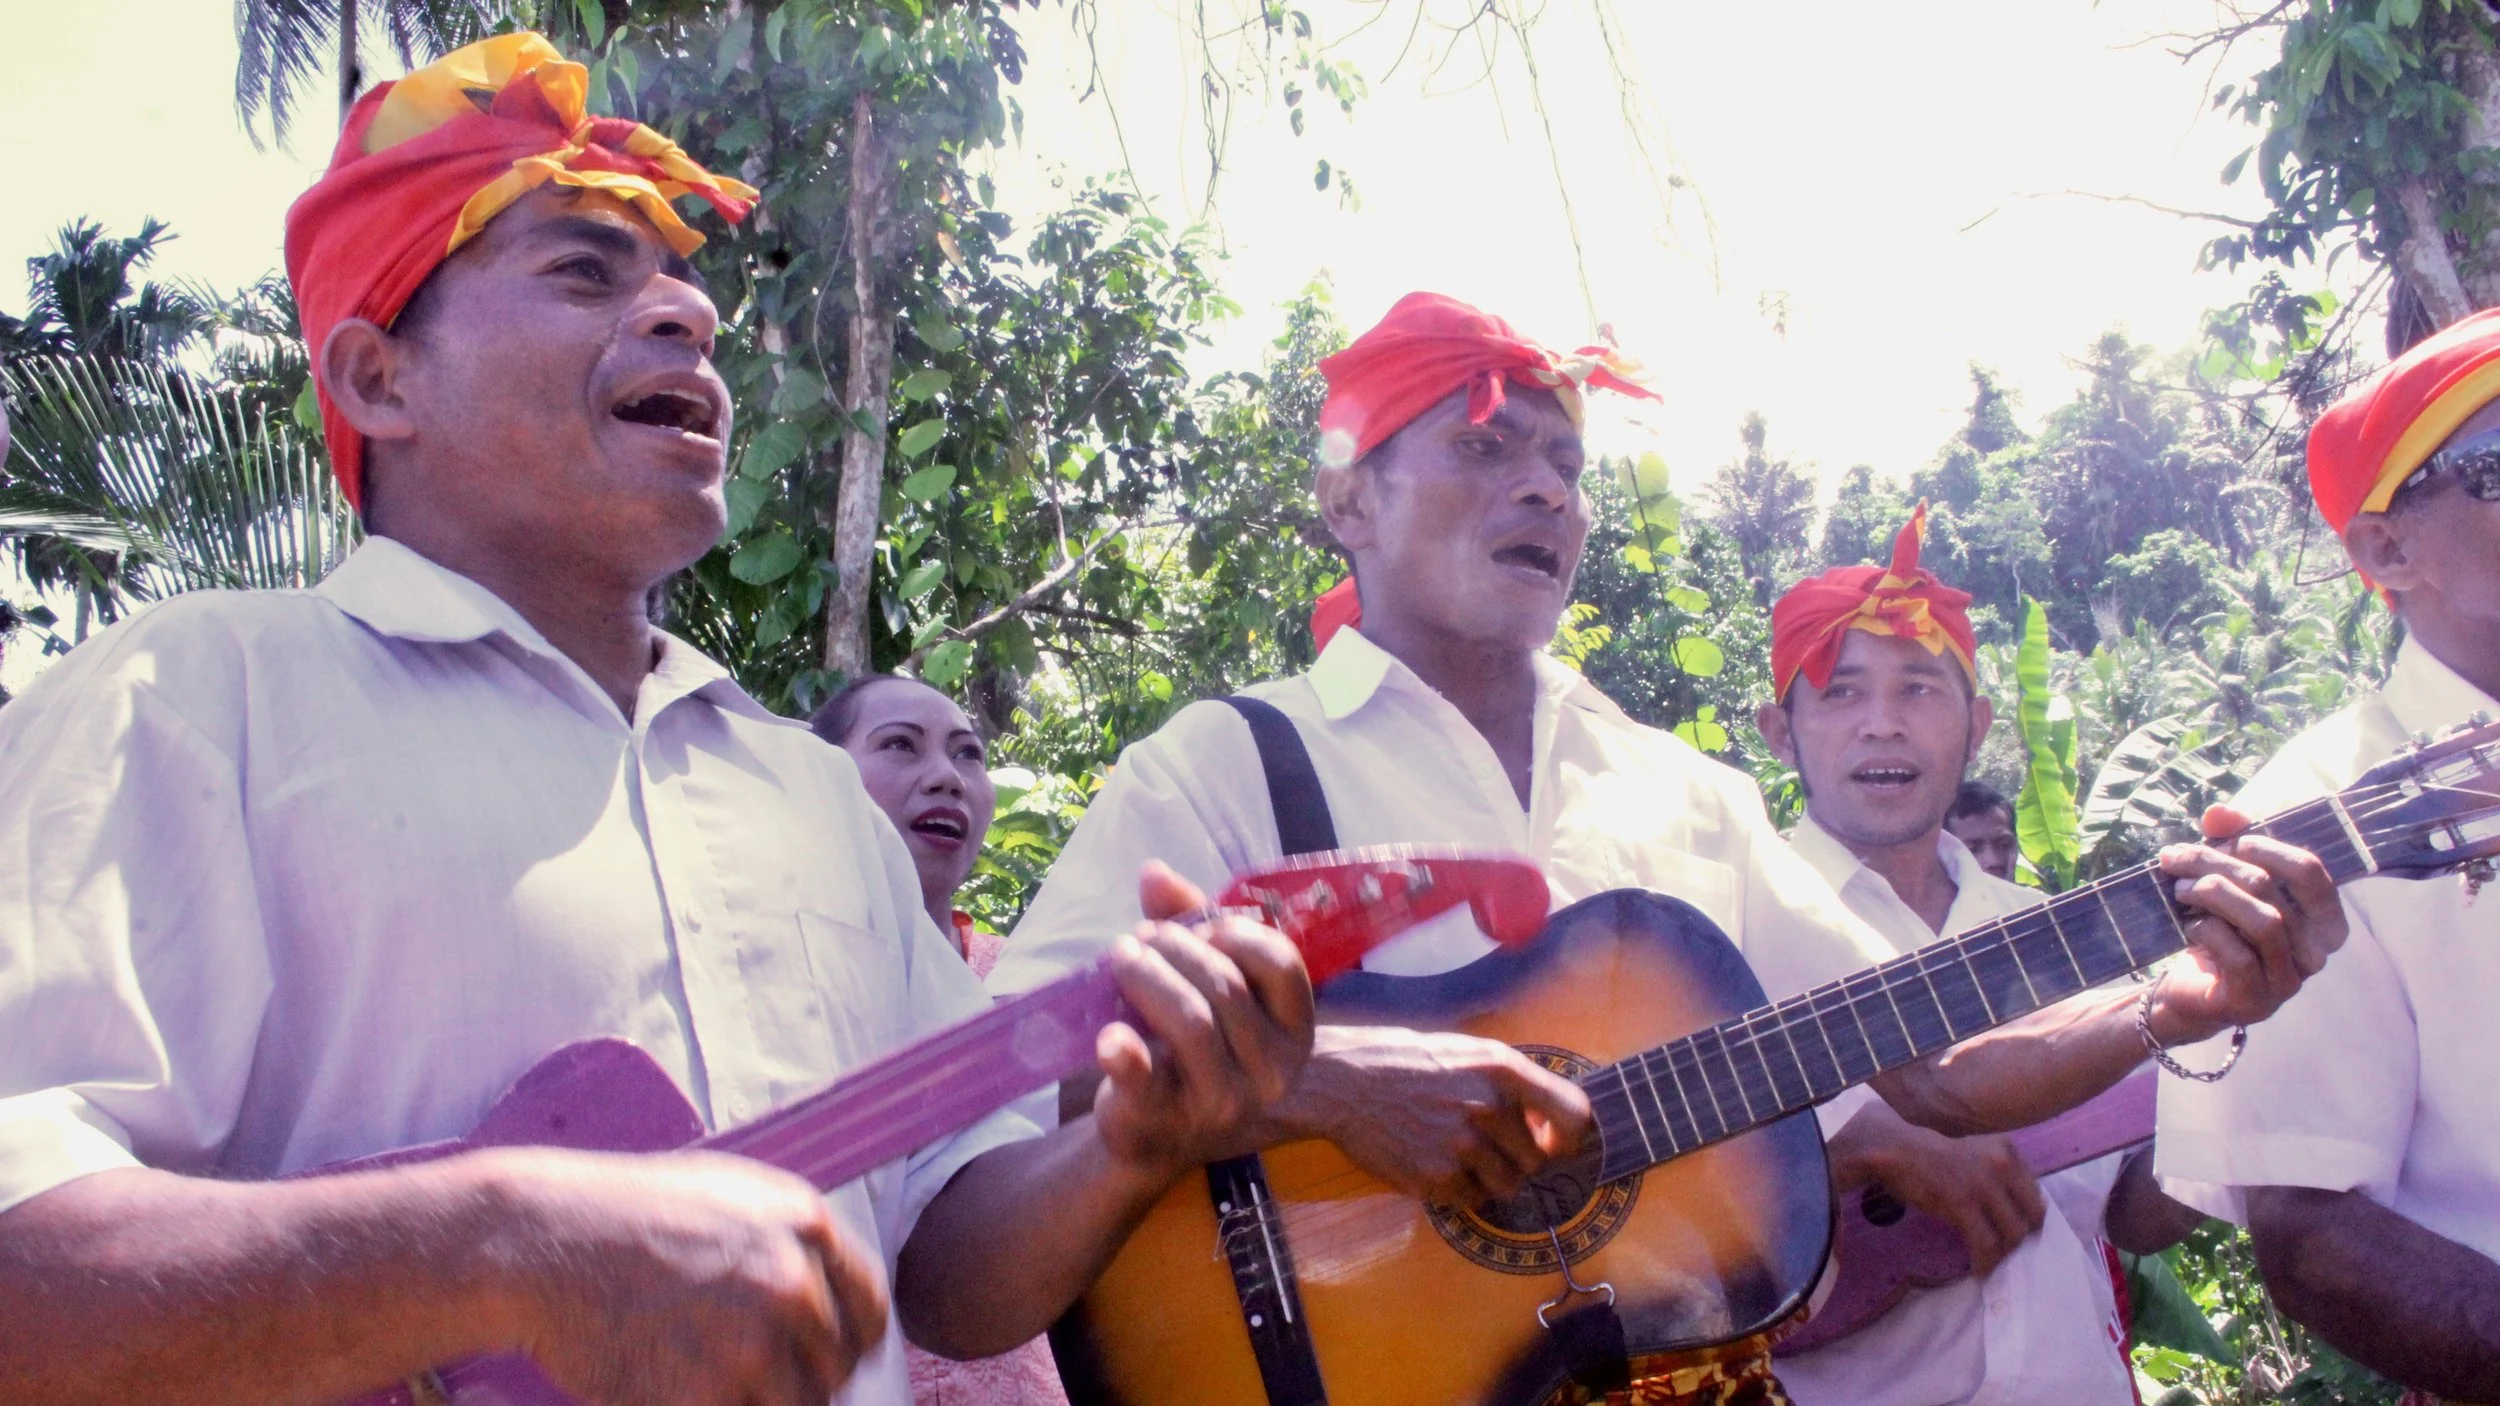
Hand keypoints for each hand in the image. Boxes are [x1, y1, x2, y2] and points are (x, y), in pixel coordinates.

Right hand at [469, 1147, 887, 1405]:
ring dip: (762, 1403)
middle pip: (836, 1372)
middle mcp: (791, 1282)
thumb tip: (838, 1303)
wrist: (543, 1241)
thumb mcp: (730, 1195)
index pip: (871, 1314)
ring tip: (709, 1380)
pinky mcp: (704, 1396)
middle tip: (744, 1374)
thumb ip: (793, 1243)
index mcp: (805, 1226)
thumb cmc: (630, 1216)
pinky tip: (675, 1388)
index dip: (848, 1345)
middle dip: (800, 1381)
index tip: (819, 1359)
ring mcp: (750, 1343)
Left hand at [1089, 863, 1317, 1180]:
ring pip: (1192, 1024)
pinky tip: (1109, 1039)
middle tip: (1136, 940)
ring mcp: (1224, 1103)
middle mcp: (1273, 1072)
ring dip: (1148, 978)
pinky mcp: (1168, 1120)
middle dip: (1175, 949)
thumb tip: (1155, 872)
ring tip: (1120, 960)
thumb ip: (1187, 923)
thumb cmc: (1190, 1042)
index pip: (1281, 965)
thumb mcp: (1203, 982)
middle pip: (1226, 988)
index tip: (1197, 930)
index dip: (1234, 932)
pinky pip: (1148, 1082)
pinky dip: (1127, 1056)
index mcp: (1293, 1031)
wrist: (1156, 1131)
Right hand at [1275, 1023, 1592, 1206]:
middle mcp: (1489, 1107)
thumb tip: (1548, 1120)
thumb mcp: (1466, 1052)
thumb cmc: (1404, 1061)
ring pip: (1507, 1186)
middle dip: (1515, 1158)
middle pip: (1536, 1160)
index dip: (1568, 1136)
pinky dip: (1458, 1190)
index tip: (1556, 1144)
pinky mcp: (1438, 1178)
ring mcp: (1463, 1146)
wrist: (1344, 1083)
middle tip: (1481, 1144)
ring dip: (1489, 1178)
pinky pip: (1471, 1200)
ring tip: (1455, 1153)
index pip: (1572, 1114)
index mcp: (1502, 1070)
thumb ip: (1511, 1082)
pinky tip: (1433, 1161)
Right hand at [1827, 1102, 2043, 1276]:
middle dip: (2019, 1239)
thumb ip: (2000, 1176)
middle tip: (2003, 1250)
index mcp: (2007, 1150)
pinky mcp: (1962, 1203)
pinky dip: (1984, 1262)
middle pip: (2032, 1217)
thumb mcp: (1976, 1154)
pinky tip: (1978, 1269)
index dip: (2028, 1220)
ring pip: (2013, 1234)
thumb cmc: (1931, 1156)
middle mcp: (2002, 1164)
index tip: (2014, 1232)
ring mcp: (1983, 1184)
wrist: (1895, 1150)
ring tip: (1989, 1262)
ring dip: (2002, 1254)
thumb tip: (2018, 1214)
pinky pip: (1985, 1243)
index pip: (2037, 1196)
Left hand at [2149, 804, 2347, 1045]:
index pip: (2310, 871)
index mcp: (2323, 920)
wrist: (2187, 991)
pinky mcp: (2256, 1002)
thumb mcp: (2226, 879)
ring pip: (2262, 922)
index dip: (2265, 846)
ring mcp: (2288, 982)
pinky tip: (2191, 926)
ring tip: (2180, 889)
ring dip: (2211, 894)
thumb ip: (2229, 842)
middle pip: (2271, 890)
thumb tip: (2219, 812)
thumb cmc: (2218, 929)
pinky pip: (2240, 958)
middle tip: (2175, 859)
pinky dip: (2210, 933)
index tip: (2219, 837)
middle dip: (2216, 864)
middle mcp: (2315, 953)